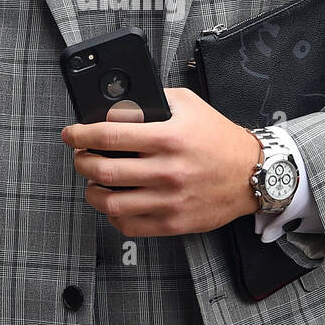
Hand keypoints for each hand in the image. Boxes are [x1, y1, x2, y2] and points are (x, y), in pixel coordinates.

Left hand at [61, 87, 261, 236]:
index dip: (81, 134)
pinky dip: (113, 215)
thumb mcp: (189, 105)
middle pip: (103, 170)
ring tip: (93, 182)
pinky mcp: (173, 222)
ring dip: (92, 191)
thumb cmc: (219, 139)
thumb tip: (118, 103)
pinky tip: (115, 203)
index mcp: (169, 137)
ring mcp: (169, 200)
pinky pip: (129, 225)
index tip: (71, 134)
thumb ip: (154, 100)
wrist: (252, 174)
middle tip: (81, 156)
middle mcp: (167, 170)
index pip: (109, 135)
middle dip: (81, 161)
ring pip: (110, 202)